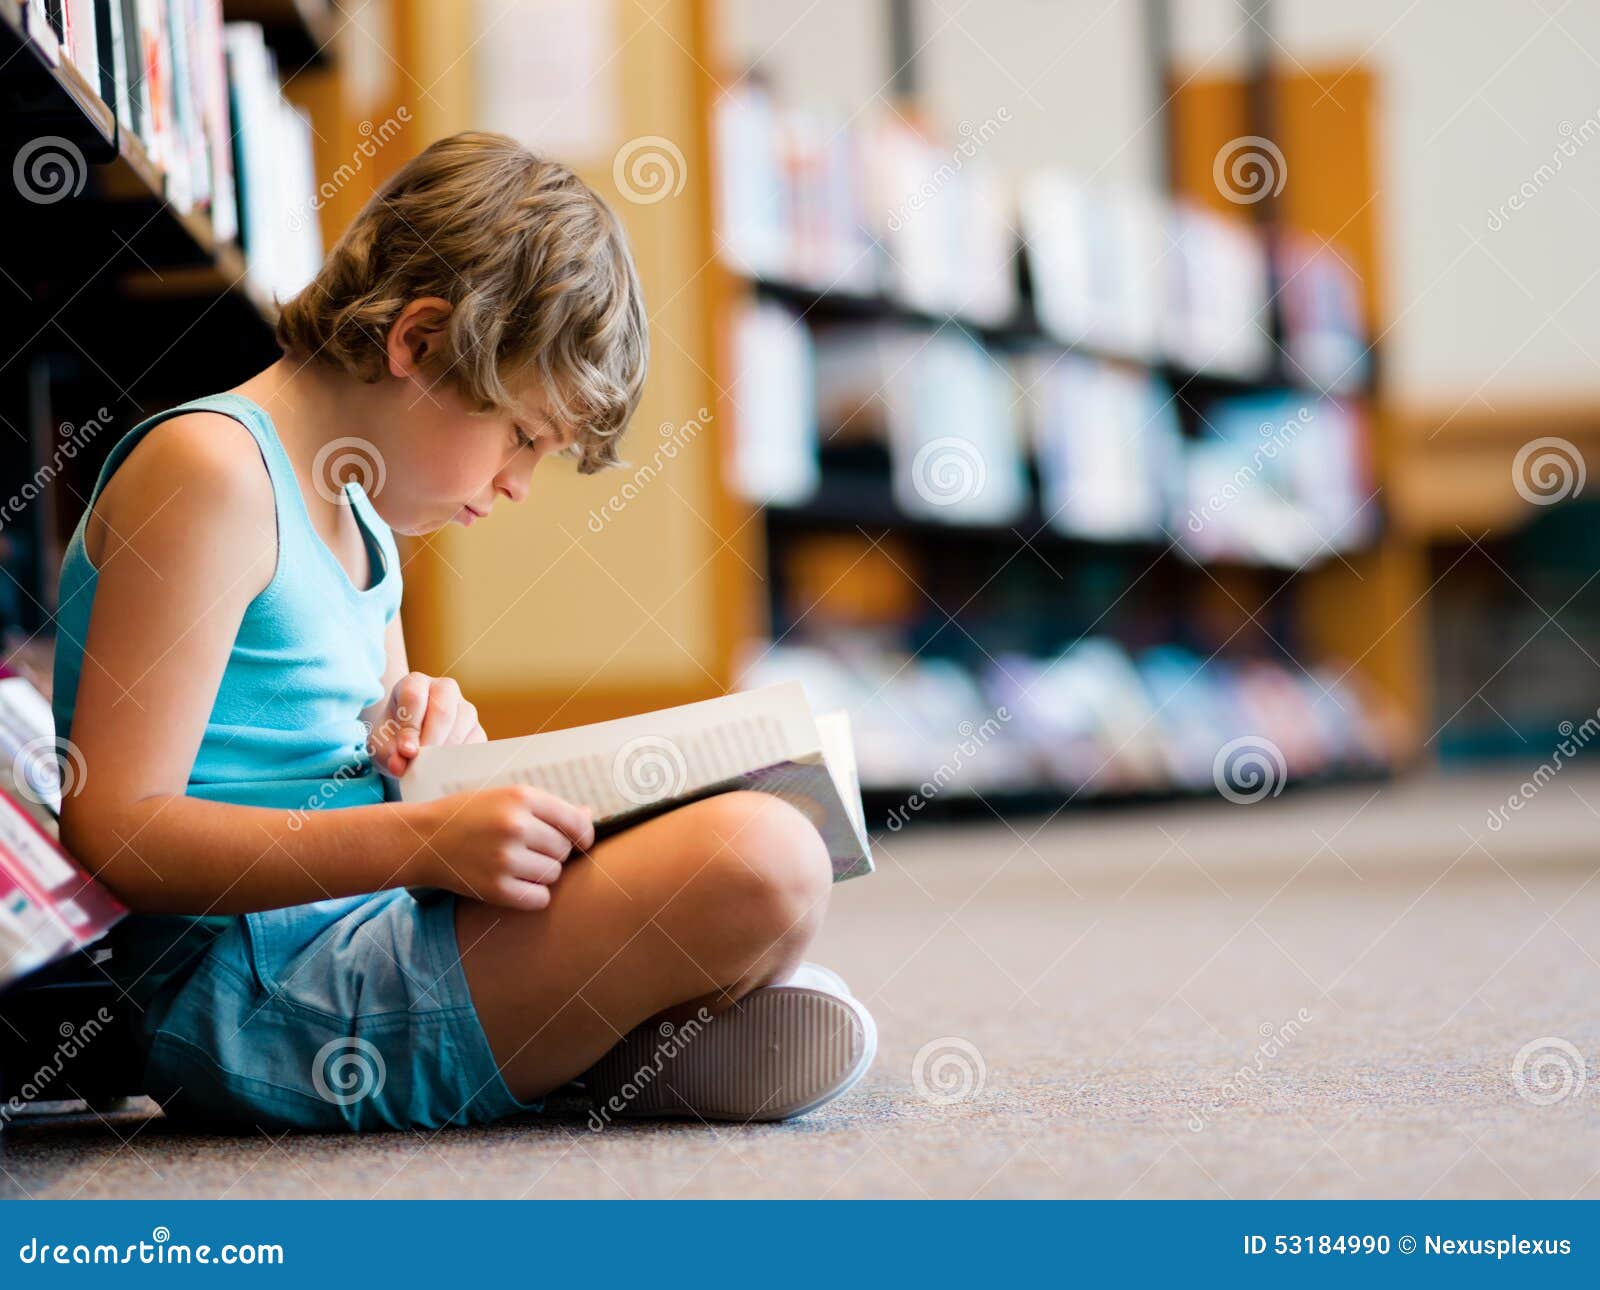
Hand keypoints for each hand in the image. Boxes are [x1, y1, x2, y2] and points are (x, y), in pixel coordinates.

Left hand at [369, 671, 485, 775]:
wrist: (409, 745)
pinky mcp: (477, 729)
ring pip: (462, 724)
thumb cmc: (393, 739)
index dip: (410, 726)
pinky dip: (461, 759)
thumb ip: (387, 754)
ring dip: (446, 751)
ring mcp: (464, 707)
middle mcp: (443, 688)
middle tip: (421, 763)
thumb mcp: (381, 746)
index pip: (414, 697)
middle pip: (443, 709)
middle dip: (431, 739)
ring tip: (431, 768)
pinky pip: (476, 742)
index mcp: (415, 683)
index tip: (406, 751)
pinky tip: (446, 768)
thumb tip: (399, 766)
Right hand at [414, 786, 595, 910]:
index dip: (584, 835)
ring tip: (516, 863)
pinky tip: (516, 884)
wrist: (422, 839)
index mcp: (521, 797)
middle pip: (565, 850)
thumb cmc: (469, 815)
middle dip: (554, 852)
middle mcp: (516, 826)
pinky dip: (533, 895)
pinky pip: (539, 898)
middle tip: (529, 849)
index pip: (576, 822)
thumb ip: (547, 808)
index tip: (581, 841)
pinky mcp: (495, 888)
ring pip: (553, 874)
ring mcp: (505, 858)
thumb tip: (589, 818)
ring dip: (542, 873)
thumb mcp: (505, 797)